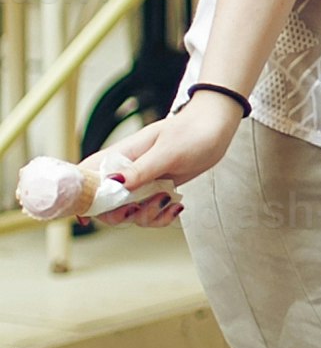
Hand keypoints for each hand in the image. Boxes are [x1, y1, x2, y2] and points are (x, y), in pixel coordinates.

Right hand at [100, 93, 243, 221]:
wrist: (214, 130)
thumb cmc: (191, 132)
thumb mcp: (167, 151)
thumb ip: (142, 169)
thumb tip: (114, 184)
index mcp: (120, 157)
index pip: (86, 177)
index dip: (79, 198)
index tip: (87, 215)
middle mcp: (125, 172)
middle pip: (103, 205)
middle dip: (118, 215)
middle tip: (138, 209)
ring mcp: (140, 184)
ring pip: (128, 214)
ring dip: (147, 216)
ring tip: (167, 200)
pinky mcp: (155, 191)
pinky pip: (149, 214)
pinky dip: (161, 217)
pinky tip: (177, 206)